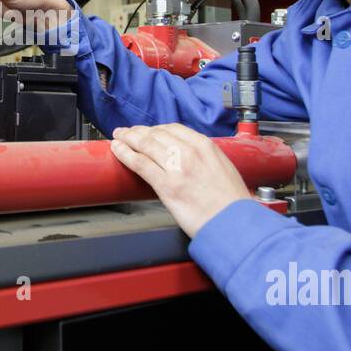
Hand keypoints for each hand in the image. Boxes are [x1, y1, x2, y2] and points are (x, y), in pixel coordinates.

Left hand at [109, 123, 252, 237]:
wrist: (233, 222)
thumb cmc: (231, 202)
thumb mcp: (224, 168)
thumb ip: (206, 159)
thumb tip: (191, 158)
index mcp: (205, 146)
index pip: (173, 128)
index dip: (155, 128)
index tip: (147, 131)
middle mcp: (190, 152)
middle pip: (156, 134)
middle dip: (138, 132)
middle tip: (127, 133)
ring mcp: (177, 167)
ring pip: (145, 145)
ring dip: (127, 139)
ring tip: (118, 138)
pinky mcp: (166, 185)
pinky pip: (140, 163)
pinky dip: (125, 154)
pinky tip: (117, 150)